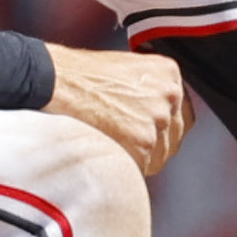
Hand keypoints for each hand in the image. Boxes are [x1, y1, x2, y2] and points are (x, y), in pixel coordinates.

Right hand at [42, 44, 192, 177]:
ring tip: (113, 144)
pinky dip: (126, 166)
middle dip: (152, 144)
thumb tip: (152, 113)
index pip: (181, 113)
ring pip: (160, 155)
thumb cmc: (79, 75)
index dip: (163, 127)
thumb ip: (148, 90)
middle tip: (125, 141)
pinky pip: (143, 167)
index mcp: (168, 73)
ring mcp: (158, 120)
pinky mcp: (143, 144)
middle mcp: (169, 95)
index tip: (149, 131)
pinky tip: (109, 151)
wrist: (56, 81)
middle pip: (173, 136)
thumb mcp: (126, 68)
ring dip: (139, 158)